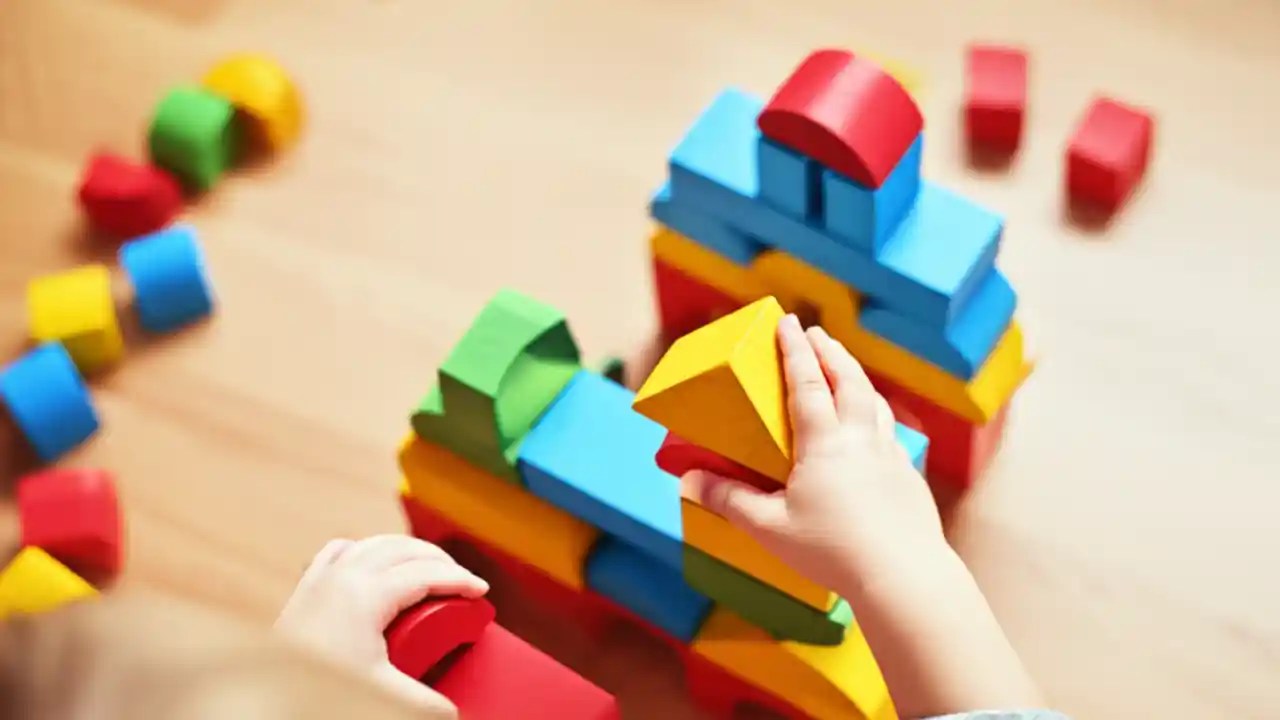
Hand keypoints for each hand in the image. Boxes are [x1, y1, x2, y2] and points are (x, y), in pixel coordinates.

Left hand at [274, 535, 488, 713]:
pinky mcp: (305, 587)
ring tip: (428, 569)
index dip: (460, 579)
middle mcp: (345, 575)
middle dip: (440, 560)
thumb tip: (453, 714)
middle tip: (462, 582)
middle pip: (405, 549)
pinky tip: (372, 561)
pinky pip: (340, 550)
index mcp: (367, 594)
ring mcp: (321, 577)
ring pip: (374, 544)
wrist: (265, 698)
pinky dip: (365, 549)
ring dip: (407, 550)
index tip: (482, 592)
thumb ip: (422, 703)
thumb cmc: (320, 692)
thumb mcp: (379, 695)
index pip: (427, 573)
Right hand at [691, 314, 951, 596]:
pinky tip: (873, 427)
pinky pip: (890, 432)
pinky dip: (877, 415)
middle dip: (830, 352)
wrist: (902, 576)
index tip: (788, 322)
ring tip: (846, 369)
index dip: (794, 350)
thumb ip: (729, 500)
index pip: (807, 383)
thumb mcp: (769, 528)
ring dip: (857, 378)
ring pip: (874, 402)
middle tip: (817, 334)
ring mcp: (889, 455)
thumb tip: (690, 480)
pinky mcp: (907, 477)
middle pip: (848, 381)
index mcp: (824, 443)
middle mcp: (860, 439)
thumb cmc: (831, 551)